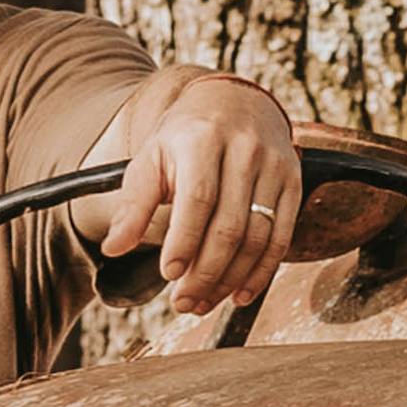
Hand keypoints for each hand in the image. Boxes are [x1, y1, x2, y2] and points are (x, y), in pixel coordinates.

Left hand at [93, 60, 314, 316]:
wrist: (234, 103)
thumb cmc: (184, 139)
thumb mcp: (151, 159)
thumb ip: (133, 204)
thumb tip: (113, 248)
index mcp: (202, 139)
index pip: (198, 198)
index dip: (185, 241)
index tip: (168, 275)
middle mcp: (244, 150)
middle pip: (230, 225)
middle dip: (205, 272)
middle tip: (183, 303)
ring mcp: (274, 166)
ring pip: (258, 237)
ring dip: (231, 279)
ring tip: (204, 302)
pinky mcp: (293, 183)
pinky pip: (281, 237)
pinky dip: (262, 272)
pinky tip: (239, 294)